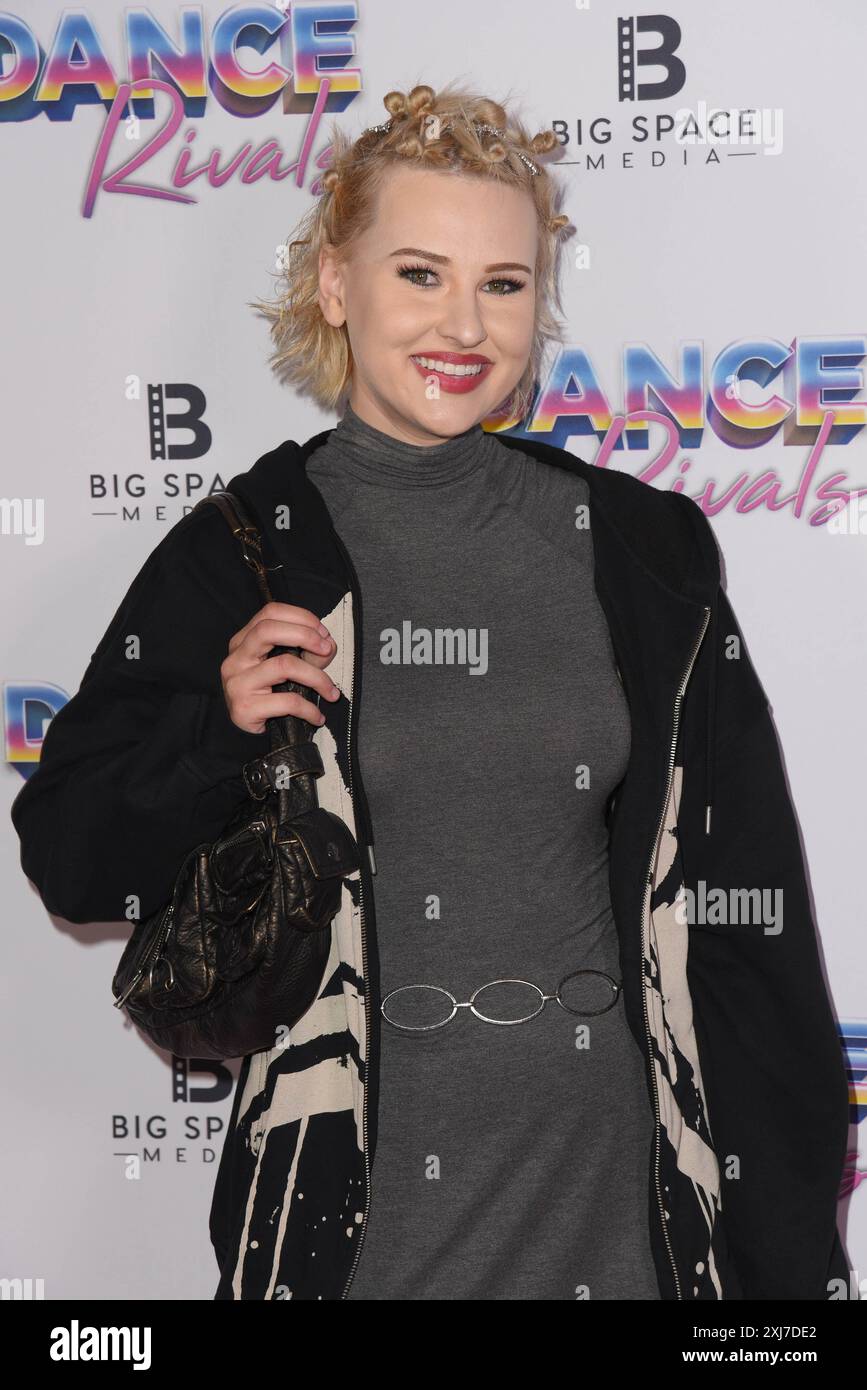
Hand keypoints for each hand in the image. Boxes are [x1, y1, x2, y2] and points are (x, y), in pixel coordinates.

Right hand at [220, 601, 340, 732]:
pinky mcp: (244, 708)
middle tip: (327, 649)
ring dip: (316, 677)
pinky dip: (309, 709)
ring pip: (283, 665)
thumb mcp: (288, 667)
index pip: (269, 613)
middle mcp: (236, 658)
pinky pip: (287, 701)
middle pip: (267, 630)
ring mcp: (237, 683)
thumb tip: (329, 646)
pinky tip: (317, 716)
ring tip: (331, 692)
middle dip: (305, 635)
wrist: (248, 732)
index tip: (323, 633)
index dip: (301, 617)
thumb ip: (309, 653)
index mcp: (243, 641)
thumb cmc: (270, 694)